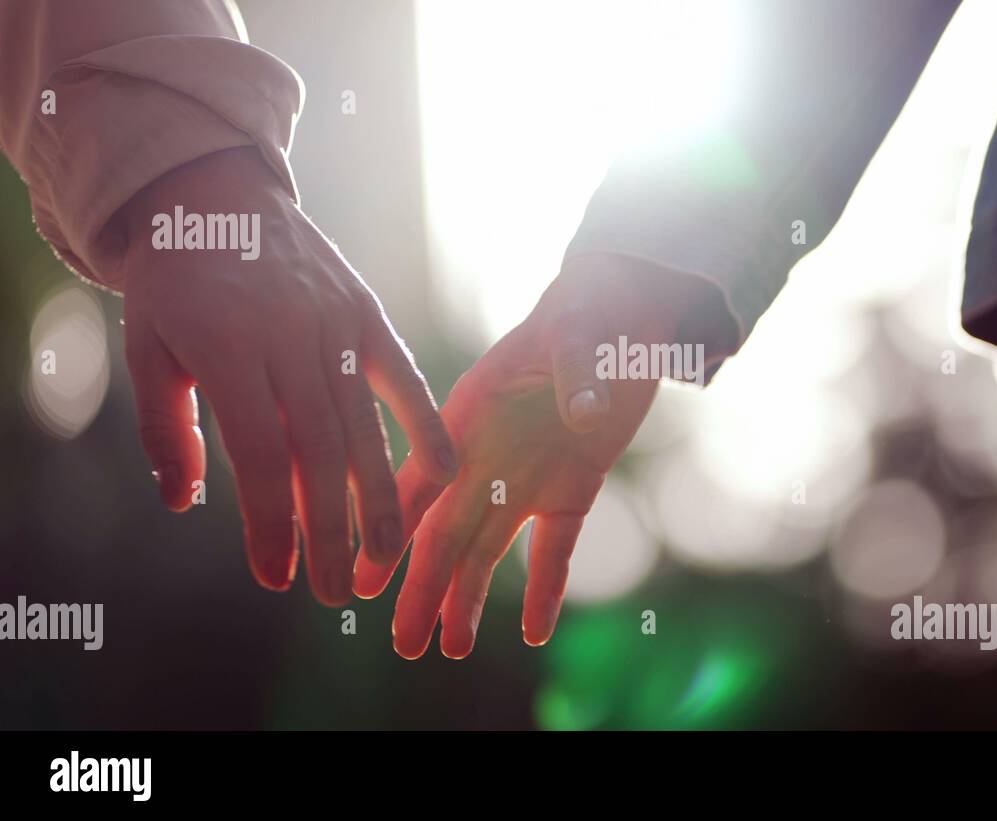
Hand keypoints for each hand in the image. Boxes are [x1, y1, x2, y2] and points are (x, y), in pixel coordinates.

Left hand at [115, 146, 457, 605]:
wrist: (216, 195)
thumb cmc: (175, 285)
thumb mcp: (147, 350)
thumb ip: (167, 430)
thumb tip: (188, 504)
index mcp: (228, 347)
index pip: (258, 454)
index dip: (269, 521)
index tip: (274, 575)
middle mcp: (291, 336)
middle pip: (319, 451)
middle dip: (329, 530)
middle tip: (333, 590)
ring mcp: (337, 322)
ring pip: (364, 425)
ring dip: (379, 498)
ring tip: (385, 558)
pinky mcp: (368, 312)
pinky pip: (403, 376)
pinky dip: (426, 424)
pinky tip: (446, 473)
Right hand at [355, 252, 728, 658]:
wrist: (627, 313)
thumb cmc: (591, 308)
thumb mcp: (581, 329)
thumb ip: (575, 369)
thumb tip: (584, 414)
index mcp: (470, 416)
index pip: (420, 481)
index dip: (391, 530)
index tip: (364, 578)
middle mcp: (487, 456)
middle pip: (446, 532)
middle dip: (422, 589)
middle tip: (403, 646)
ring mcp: (527, 476)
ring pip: (487, 550)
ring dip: (467, 599)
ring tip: (447, 650)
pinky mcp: (572, 488)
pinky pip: (554, 549)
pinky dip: (546, 590)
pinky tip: (535, 633)